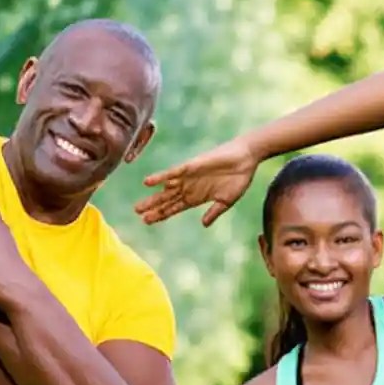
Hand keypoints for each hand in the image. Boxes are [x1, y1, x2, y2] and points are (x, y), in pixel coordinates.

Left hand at [135, 137, 259, 226]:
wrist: (245, 159)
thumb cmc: (238, 179)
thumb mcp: (226, 201)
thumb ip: (214, 212)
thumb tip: (203, 224)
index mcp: (197, 197)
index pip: (175, 208)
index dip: (162, 214)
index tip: (148, 221)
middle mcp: (189, 187)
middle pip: (167, 200)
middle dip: (153, 208)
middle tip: (138, 214)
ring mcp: (188, 177)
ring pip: (166, 189)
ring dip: (153, 197)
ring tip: (138, 207)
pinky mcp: (191, 167)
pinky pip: (172, 173)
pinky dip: (160, 177)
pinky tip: (148, 183)